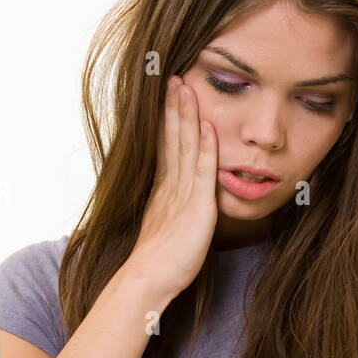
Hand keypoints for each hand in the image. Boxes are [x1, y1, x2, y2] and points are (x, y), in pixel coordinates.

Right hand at [126, 74, 218, 299]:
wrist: (149, 279)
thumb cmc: (158, 265)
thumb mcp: (164, 231)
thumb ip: (171, 213)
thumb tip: (175, 209)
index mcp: (163, 191)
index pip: (166, 147)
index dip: (167, 121)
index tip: (169, 96)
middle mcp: (170, 187)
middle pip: (172, 139)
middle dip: (174, 107)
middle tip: (175, 77)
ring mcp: (182, 195)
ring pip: (185, 147)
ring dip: (187, 116)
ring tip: (188, 87)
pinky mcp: (196, 207)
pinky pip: (202, 171)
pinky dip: (205, 147)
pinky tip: (208, 125)